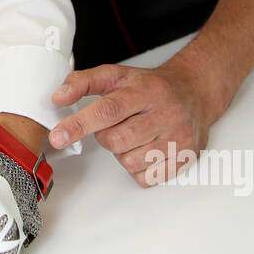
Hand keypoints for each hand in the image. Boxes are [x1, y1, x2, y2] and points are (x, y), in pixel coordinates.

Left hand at [48, 57, 220, 186]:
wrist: (195, 92)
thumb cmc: (151, 87)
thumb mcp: (117, 75)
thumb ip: (84, 82)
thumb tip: (58, 97)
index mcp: (145, 91)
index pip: (108, 110)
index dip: (80, 124)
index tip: (58, 136)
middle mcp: (164, 114)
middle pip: (117, 141)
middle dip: (107, 137)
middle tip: (117, 125)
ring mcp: (178, 138)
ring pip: (130, 162)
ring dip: (123, 153)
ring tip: (135, 135)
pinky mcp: (185, 158)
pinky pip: (146, 177)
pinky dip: (138, 168)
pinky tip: (147, 148)